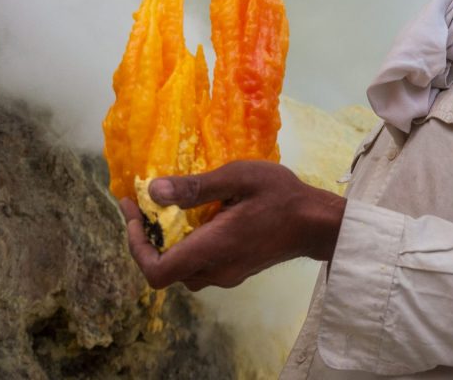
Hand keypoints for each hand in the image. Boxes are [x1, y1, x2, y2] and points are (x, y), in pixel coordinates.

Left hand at [119, 160, 346, 290]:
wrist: (318, 223)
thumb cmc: (282, 196)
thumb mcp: (239, 177)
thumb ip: (196, 187)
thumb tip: (154, 192)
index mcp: (212, 249)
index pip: (156, 272)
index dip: (135, 247)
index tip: (133, 214)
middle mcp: (215, 270)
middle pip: (164, 269)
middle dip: (146, 238)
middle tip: (142, 203)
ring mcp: (226, 274)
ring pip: (181, 268)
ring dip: (167, 242)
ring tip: (165, 207)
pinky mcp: (235, 270)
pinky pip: (199, 263)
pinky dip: (186, 243)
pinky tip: (195, 216)